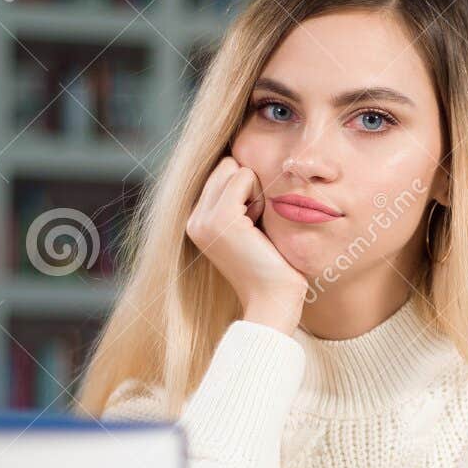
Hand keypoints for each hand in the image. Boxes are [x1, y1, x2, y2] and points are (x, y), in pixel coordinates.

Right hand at [185, 155, 307, 332]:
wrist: (273, 300)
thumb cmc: (273, 267)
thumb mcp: (250, 229)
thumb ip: (240, 202)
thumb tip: (248, 167)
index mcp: (198, 222)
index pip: (221, 173)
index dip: (246, 191)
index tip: (253, 224)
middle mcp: (194, 219)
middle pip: (226, 166)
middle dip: (249, 187)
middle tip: (257, 224)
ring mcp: (204, 218)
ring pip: (234, 168)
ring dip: (255, 192)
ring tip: (257, 228)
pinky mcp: (221, 217)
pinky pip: (244, 176)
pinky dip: (260, 196)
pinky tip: (260, 227)